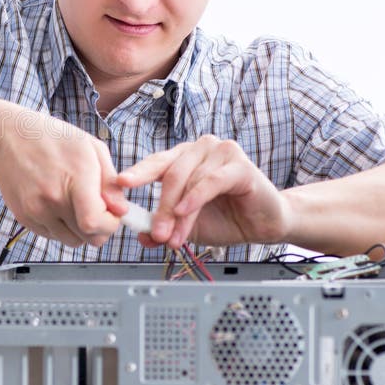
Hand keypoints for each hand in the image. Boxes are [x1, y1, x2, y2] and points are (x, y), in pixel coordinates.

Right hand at [0, 100, 127, 246]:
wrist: (9, 138)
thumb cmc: (52, 138)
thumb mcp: (91, 148)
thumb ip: (111, 182)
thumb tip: (121, 210)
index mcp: (75, 177)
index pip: (94, 223)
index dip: (110, 224)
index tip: (113, 214)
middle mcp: (53, 198)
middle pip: (87, 238)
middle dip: (100, 229)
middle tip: (99, 211)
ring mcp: (36, 210)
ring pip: (71, 241)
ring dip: (81, 230)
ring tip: (78, 206)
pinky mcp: (25, 218)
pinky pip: (52, 236)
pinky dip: (62, 227)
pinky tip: (60, 206)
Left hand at [117, 135, 292, 248]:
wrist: (265, 224)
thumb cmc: (228, 218)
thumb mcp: (187, 225)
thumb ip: (164, 226)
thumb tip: (140, 235)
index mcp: (185, 157)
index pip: (156, 163)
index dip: (137, 173)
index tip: (119, 185)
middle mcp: (201, 148)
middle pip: (170, 175)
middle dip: (160, 208)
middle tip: (155, 233)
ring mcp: (221, 152)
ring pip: (188, 182)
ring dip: (178, 213)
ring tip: (173, 237)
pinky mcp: (240, 165)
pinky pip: (211, 181)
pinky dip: (195, 198)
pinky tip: (186, 211)